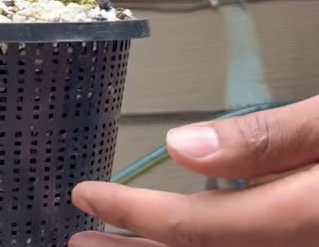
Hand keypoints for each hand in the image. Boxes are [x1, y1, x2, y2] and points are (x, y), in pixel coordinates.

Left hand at [69, 97, 318, 246]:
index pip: (196, 227)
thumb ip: (268, 138)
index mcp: (305, 217)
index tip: (87, 195)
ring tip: (112, 245)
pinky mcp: (313, 243)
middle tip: (80, 242)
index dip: (133, 213)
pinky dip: (205, 245)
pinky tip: (180, 238)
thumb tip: (184, 146)